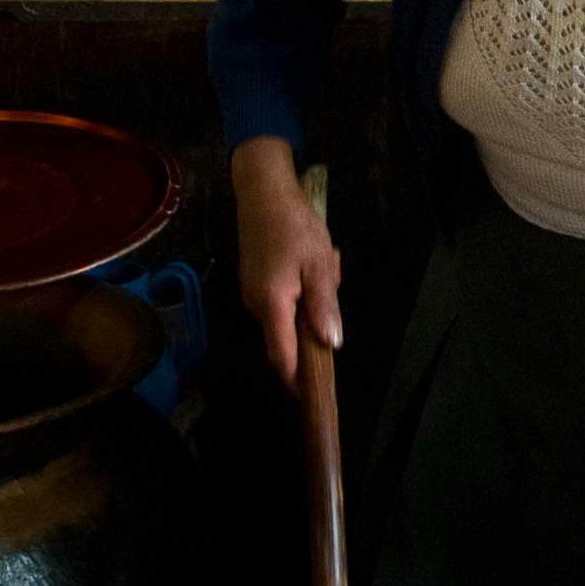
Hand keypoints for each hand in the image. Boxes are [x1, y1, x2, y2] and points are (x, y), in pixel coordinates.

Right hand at [231, 137, 341, 386]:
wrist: (262, 189)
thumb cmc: (293, 224)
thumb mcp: (319, 264)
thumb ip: (324, 305)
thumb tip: (331, 343)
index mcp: (271, 303)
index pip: (281, 356)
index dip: (296, 380)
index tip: (312, 396)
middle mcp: (255, 303)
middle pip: (288, 333)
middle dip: (315, 318)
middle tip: (332, 276)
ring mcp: (252, 291)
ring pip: (289, 311)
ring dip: (312, 295)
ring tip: (325, 260)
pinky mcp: (255, 279)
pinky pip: (284, 296)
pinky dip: (303, 284)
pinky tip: (312, 257)